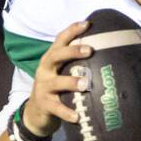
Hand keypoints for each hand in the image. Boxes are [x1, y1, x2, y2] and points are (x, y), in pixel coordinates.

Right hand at [22, 21, 92, 137]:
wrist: (35, 113)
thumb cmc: (56, 89)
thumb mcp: (61, 72)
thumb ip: (75, 63)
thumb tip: (105, 52)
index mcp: (51, 59)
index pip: (60, 40)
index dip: (72, 31)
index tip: (88, 24)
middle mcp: (45, 70)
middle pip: (56, 56)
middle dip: (72, 51)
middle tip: (90, 50)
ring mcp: (43, 87)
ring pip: (56, 82)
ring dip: (71, 82)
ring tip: (86, 84)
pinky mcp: (44, 105)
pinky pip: (56, 108)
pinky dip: (67, 113)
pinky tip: (77, 116)